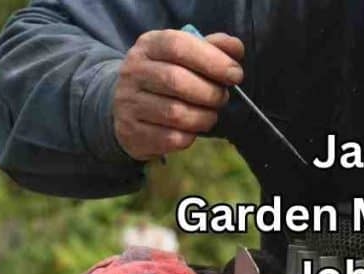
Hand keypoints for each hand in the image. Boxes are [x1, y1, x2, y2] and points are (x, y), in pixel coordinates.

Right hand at [113, 29, 244, 160]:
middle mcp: (133, 71)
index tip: (235, 74)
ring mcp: (128, 103)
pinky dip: (190, 136)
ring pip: (175, 113)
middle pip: (176, 80)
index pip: (178, 46)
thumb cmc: (170, 76)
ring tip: (209, 115)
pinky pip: (170, 138)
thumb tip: (236, 49)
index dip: (212, 60)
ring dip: (204, 117)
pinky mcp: (131, 132)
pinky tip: (192, 129)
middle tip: (222, 98)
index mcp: (149, 45)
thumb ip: (214, 47)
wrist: (129, 106)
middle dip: (210, 93)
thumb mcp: (187, 55)